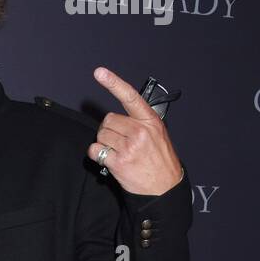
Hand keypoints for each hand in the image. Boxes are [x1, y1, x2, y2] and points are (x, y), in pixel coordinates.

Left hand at [88, 66, 182, 195]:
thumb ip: (141, 122)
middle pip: (108, 120)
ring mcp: (129, 146)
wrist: (164, 188)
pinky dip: (98, 155)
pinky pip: (95, 151)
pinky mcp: (118, 162)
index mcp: (150, 120)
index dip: (113, 83)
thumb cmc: (160, 161)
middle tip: (119, 142)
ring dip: (104, 143)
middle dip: (109, 130)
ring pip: (101, 135)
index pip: (130, 96)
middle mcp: (139, 131)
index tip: (100, 72)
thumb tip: (120, 118)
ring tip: (118, 152)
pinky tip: (110, 160)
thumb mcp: (158, 134)